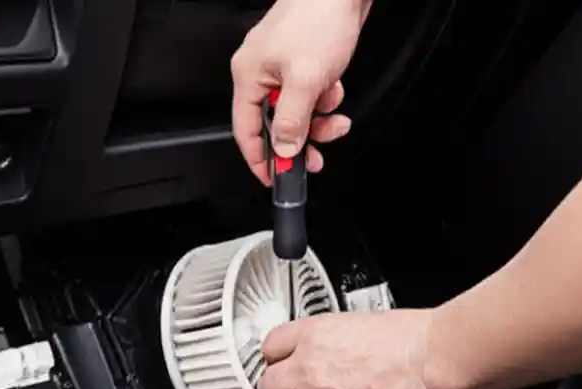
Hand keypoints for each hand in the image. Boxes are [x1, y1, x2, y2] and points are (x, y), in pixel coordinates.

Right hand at [230, 0, 367, 183]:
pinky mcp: (302, 60)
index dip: (259, 159)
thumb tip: (282, 149)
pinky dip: (324, 98)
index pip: (245, 130)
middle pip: (273, 123)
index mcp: (249, 75)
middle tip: (315, 157)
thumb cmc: (318, 17)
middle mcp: (261, 71)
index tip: (274, 179)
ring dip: (318, 120)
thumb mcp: (306, 79)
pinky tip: (335, 89)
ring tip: (336, 119)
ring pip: (295, 111)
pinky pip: (309, 94)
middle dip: (298, 141)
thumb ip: (291, 120)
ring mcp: (282, 65)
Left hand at [257, 309, 447, 388]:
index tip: (282, 362)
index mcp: (313, 334)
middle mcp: (307, 367)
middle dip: (278, 388)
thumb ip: (333, 337)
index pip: (270, 346)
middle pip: (267, 384)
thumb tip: (328, 347)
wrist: (432, 362)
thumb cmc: (411, 338)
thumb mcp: (359, 321)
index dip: (276, 356)